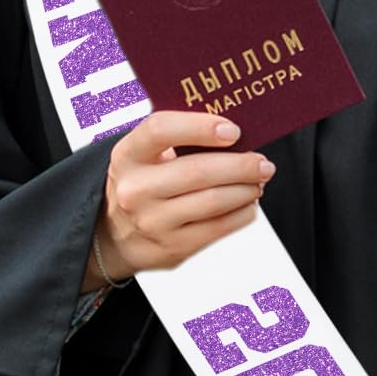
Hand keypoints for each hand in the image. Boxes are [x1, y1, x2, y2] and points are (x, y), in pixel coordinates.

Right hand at [95, 112, 274, 279]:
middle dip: (240, 165)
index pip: (161, 130)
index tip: (233, 130)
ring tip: (259, 180)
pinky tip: (248, 203)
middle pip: (198, 171)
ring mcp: (153, 222)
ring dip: (246, 189)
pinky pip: (217, 229)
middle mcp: (136, 189)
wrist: (113, 233)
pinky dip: (241, 213)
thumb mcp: (144, 154)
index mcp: (128, 155)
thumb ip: (179, 137)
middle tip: (262, 162)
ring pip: (213, 202)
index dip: (200, 127)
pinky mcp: (172, 248)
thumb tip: (233, 130)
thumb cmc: (142, 180)